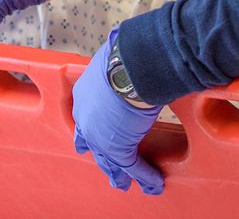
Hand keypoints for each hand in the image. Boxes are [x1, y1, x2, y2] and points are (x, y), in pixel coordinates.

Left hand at [72, 30, 164, 194]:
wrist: (130, 66)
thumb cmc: (127, 57)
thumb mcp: (116, 62)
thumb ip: (120, 68)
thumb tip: (135, 54)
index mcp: (83, 95)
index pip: (86, 120)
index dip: (92, 133)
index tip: (93, 141)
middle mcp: (86, 118)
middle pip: (93, 145)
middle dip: (102, 159)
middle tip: (108, 170)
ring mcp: (100, 136)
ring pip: (110, 162)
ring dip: (120, 175)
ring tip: (125, 184)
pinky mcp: (118, 148)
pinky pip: (132, 166)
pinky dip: (145, 175)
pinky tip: (154, 182)